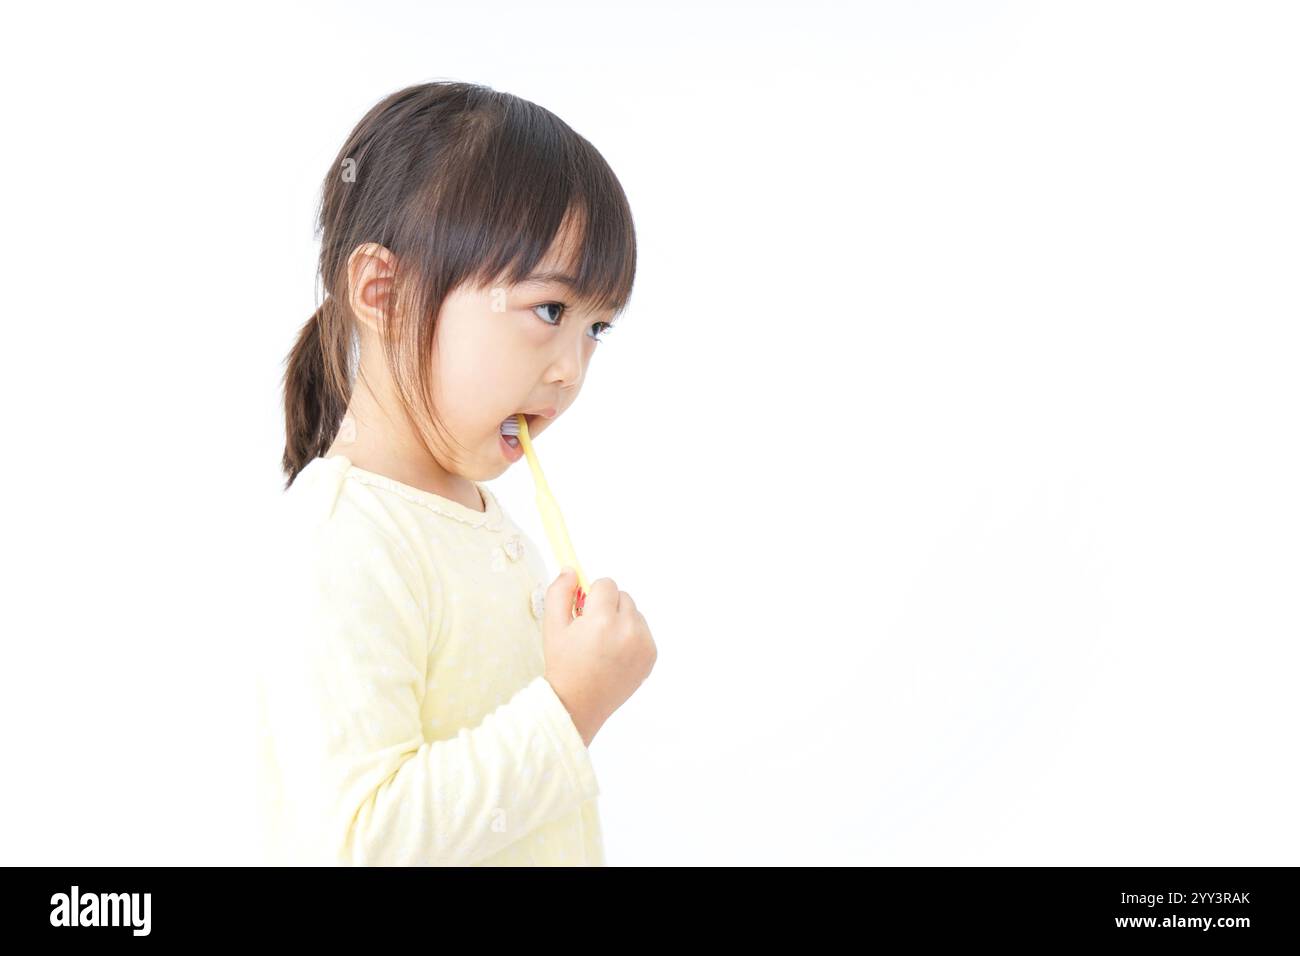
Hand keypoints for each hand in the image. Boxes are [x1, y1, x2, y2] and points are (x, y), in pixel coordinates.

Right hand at [541, 568, 656, 746]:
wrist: (578, 705)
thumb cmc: (563, 664)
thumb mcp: (553, 626)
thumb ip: (559, 592)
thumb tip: (571, 569)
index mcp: (602, 620)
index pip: (606, 584)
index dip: (591, 596)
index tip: (583, 612)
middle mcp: (628, 630)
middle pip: (623, 596)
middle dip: (607, 606)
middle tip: (591, 630)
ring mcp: (643, 644)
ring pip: (634, 613)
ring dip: (621, 620)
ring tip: (603, 644)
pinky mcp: (651, 655)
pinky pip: (643, 631)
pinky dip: (631, 636)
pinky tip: (615, 654)